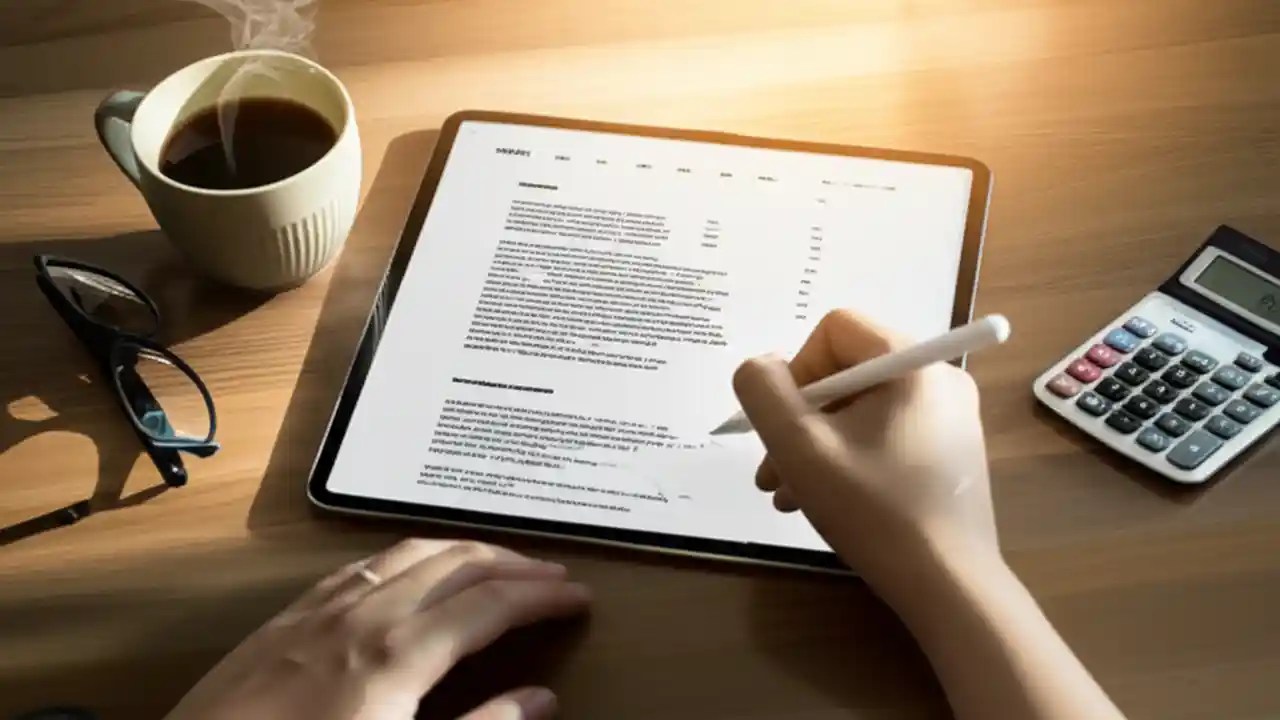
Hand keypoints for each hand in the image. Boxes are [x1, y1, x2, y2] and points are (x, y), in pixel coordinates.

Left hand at [165, 539, 590, 719]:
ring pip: (408, 552)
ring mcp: (321, 610)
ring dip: (462, 550)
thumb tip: (542, 699)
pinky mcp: (287, 618)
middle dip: (512, 564)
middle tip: (552, 575)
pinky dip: (406, 555)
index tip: (578, 596)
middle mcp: (364, 615)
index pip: (491, 605)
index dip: (542, 596)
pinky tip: (411, 567)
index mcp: (399, 653)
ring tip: (496, 562)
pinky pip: (361, 564)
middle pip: (456, 563)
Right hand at [732, 309, 997, 595]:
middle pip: (846, 371)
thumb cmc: (873, 510)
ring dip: (816, 447)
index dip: (796, 372)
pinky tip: (824, 502)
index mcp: (911, 364)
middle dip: (799, 420)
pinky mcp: (952, 453)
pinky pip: (886, 436)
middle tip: (772, 473)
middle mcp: (939, 379)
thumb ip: (763, 392)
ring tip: (788, 497)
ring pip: (861, 410)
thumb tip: (762, 367)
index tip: (785, 428)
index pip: (835, 330)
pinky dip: (849, 460)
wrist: (950, 587)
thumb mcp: (799, 447)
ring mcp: (951, 418)